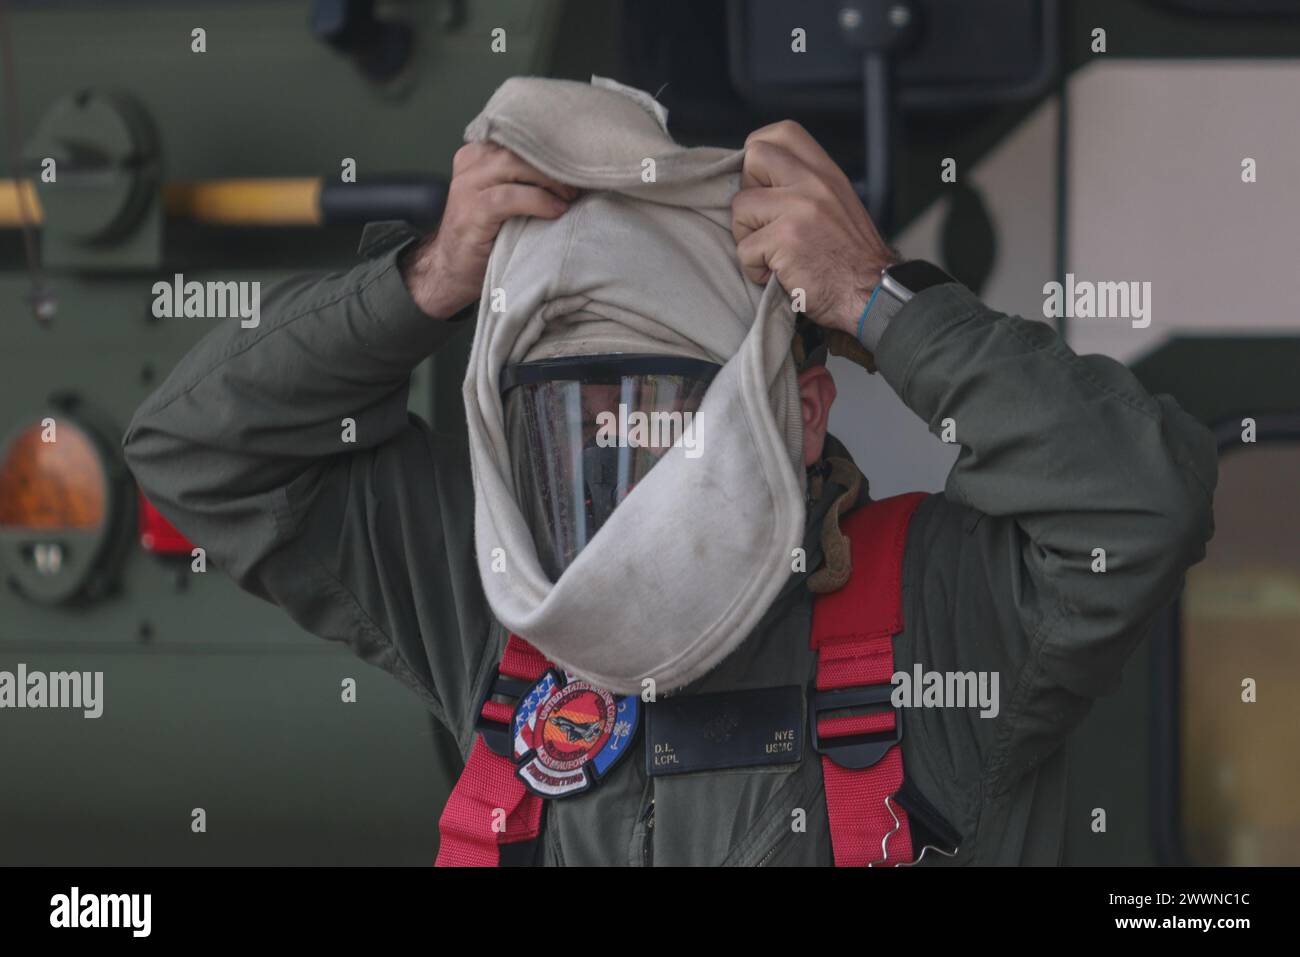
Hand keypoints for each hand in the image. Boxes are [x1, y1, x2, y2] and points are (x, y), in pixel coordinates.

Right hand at [403, 143, 577, 318]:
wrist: (451, 270)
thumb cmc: (488, 235)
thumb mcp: (506, 198)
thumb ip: (523, 178)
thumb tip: (571, 170)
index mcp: (479, 154)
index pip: (519, 136)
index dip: (550, 147)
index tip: (576, 161)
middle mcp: (470, 163)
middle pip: (520, 147)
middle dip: (553, 164)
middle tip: (577, 185)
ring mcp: (467, 186)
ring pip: (514, 165)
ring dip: (549, 181)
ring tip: (569, 198)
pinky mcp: (471, 211)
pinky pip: (508, 197)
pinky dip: (537, 201)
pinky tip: (555, 211)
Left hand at [732, 120, 898, 335]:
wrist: (873, 295)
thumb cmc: (850, 260)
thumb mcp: (836, 205)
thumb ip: (804, 185)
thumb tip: (759, 179)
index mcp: (826, 173)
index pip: (782, 133)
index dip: (759, 155)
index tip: (761, 183)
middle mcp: (814, 183)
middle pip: (754, 157)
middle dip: (748, 191)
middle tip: (765, 221)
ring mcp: (799, 208)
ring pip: (740, 208)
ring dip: (748, 237)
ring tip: (773, 255)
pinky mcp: (785, 240)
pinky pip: (745, 250)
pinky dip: (754, 269)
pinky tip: (778, 275)